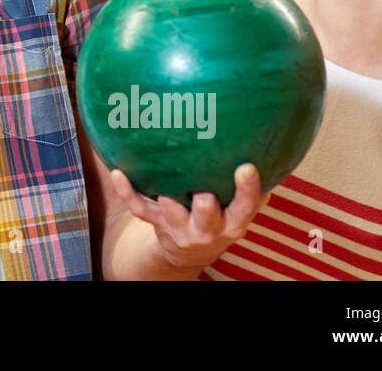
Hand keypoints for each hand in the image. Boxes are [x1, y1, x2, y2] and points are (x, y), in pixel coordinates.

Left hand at [110, 163, 269, 270]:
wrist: (192, 249)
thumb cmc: (223, 213)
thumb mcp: (240, 203)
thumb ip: (250, 180)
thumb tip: (264, 133)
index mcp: (234, 220)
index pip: (246, 206)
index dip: (248, 189)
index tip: (247, 167)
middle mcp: (209, 228)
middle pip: (209, 220)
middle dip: (206, 209)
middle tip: (204, 194)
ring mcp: (181, 228)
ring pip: (173, 217)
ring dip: (169, 205)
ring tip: (164, 192)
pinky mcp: (157, 223)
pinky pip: (140, 209)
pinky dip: (127, 193)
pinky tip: (117, 172)